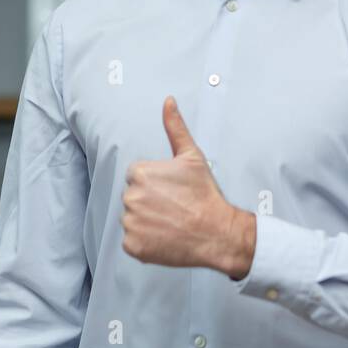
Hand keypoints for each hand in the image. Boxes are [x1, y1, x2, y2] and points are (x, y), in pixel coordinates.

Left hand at [121, 96, 254, 277]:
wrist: (216, 232)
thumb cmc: (205, 195)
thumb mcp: (192, 156)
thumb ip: (175, 127)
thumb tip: (168, 102)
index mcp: (139, 173)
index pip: (137, 177)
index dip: (156, 184)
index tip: (172, 192)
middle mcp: (131, 197)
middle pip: (133, 197)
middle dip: (149, 201)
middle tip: (173, 207)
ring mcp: (131, 223)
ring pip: (132, 218)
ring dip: (147, 221)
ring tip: (170, 221)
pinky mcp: (133, 246)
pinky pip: (133, 241)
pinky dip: (146, 241)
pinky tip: (164, 236)